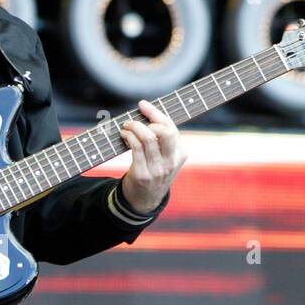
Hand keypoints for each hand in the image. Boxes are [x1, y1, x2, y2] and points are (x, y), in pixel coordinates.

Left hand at [119, 99, 187, 213]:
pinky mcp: (142, 174)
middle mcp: (171, 161)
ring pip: (148, 138)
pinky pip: (135, 148)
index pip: (171, 128)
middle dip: (149, 119)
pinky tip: (124, 134)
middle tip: (135, 118)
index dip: (156, 113)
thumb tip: (147, 114)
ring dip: (134, 127)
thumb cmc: (155, 171)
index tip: (143, 104)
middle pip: (165, 132)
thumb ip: (164, 140)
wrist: (145, 200)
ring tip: (126, 125)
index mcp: (180, 154)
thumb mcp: (167, 158)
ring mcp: (157, 169)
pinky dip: (128, 137)